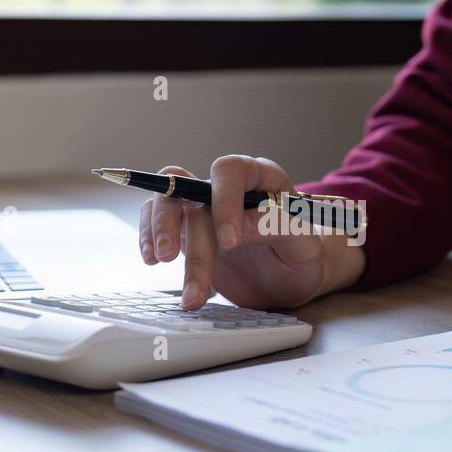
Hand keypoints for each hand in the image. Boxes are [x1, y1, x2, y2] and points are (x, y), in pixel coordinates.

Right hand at [138, 156, 364, 309]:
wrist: (291, 279)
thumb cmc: (303, 257)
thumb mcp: (303, 246)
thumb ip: (276, 229)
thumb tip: (238, 228)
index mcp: (261, 179)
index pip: (231, 172)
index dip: (225, 200)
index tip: (230, 242)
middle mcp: (227, 188)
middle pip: (192, 192)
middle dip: (181, 228)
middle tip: (174, 260)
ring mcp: (203, 208)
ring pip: (167, 202)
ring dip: (159, 232)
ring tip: (160, 263)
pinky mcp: (187, 231)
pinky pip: (156, 222)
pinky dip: (148, 238)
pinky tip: (152, 260)